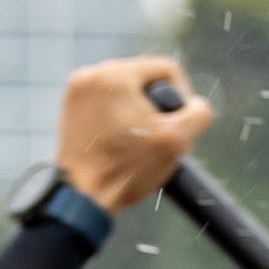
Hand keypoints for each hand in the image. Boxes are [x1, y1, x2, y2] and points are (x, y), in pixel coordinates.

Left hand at [57, 56, 206, 212]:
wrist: (82, 199)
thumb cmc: (125, 171)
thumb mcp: (175, 142)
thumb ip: (198, 114)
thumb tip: (197, 105)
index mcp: (115, 75)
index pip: (166, 69)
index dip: (183, 95)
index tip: (179, 123)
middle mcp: (91, 75)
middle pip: (144, 80)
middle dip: (156, 106)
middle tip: (158, 136)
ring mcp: (76, 90)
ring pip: (125, 91)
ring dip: (137, 112)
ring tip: (138, 141)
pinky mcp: (70, 107)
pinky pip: (105, 102)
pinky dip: (117, 117)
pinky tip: (120, 142)